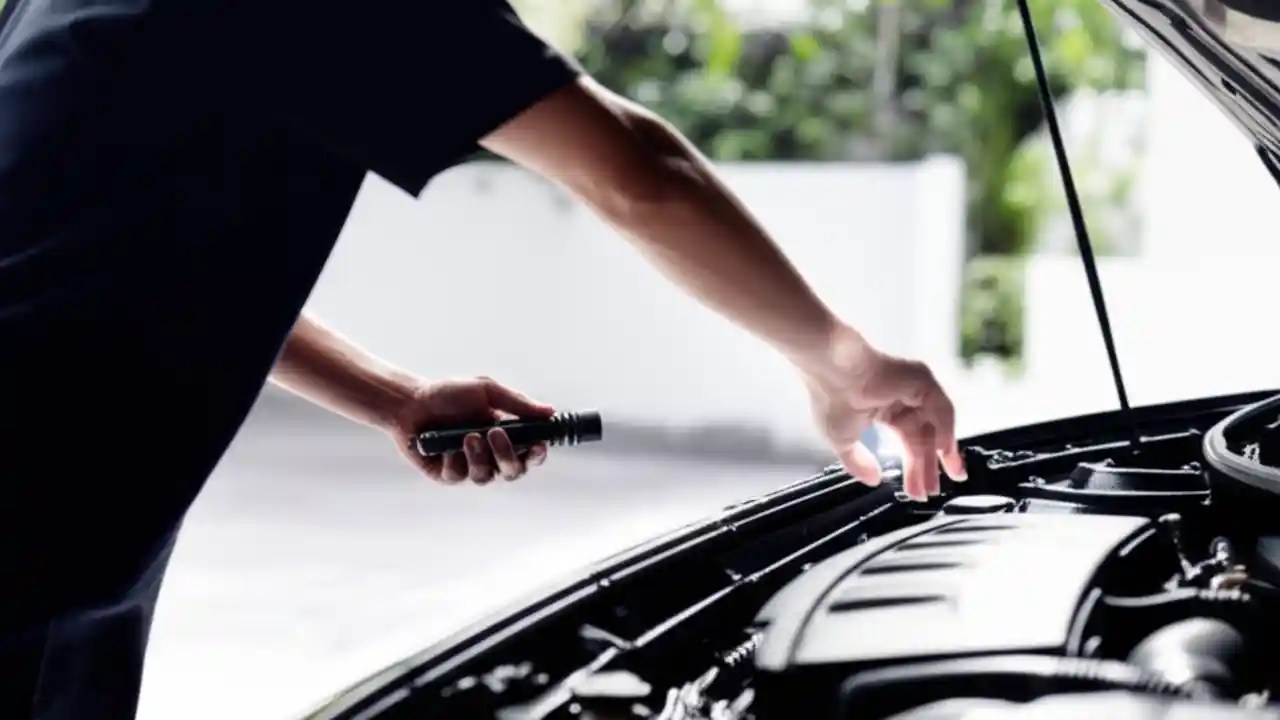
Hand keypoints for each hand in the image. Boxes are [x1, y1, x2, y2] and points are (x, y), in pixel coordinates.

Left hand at [386, 377, 554, 484]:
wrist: (411, 402)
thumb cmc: (450, 394)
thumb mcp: (487, 391)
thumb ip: (517, 403)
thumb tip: (550, 411)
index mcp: (506, 437)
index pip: (530, 453)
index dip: (537, 454)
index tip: (538, 445)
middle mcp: (491, 456)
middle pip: (514, 472)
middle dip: (508, 455)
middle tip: (495, 433)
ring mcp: (469, 467)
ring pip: (486, 477)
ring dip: (479, 457)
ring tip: (467, 436)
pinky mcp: (448, 475)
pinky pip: (458, 477)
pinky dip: (454, 461)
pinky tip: (445, 447)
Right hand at [802, 327, 965, 501]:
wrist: (830, 370)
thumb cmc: (830, 398)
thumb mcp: (842, 440)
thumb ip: (858, 462)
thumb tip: (873, 480)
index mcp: (886, 410)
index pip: (908, 443)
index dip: (913, 469)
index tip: (917, 492)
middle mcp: (904, 400)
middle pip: (924, 438)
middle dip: (928, 468)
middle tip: (930, 493)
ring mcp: (914, 389)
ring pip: (935, 427)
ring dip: (940, 455)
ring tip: (938, 481)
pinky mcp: (922, 380)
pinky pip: (941, 409)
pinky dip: (946, 431)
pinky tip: (943, 453)